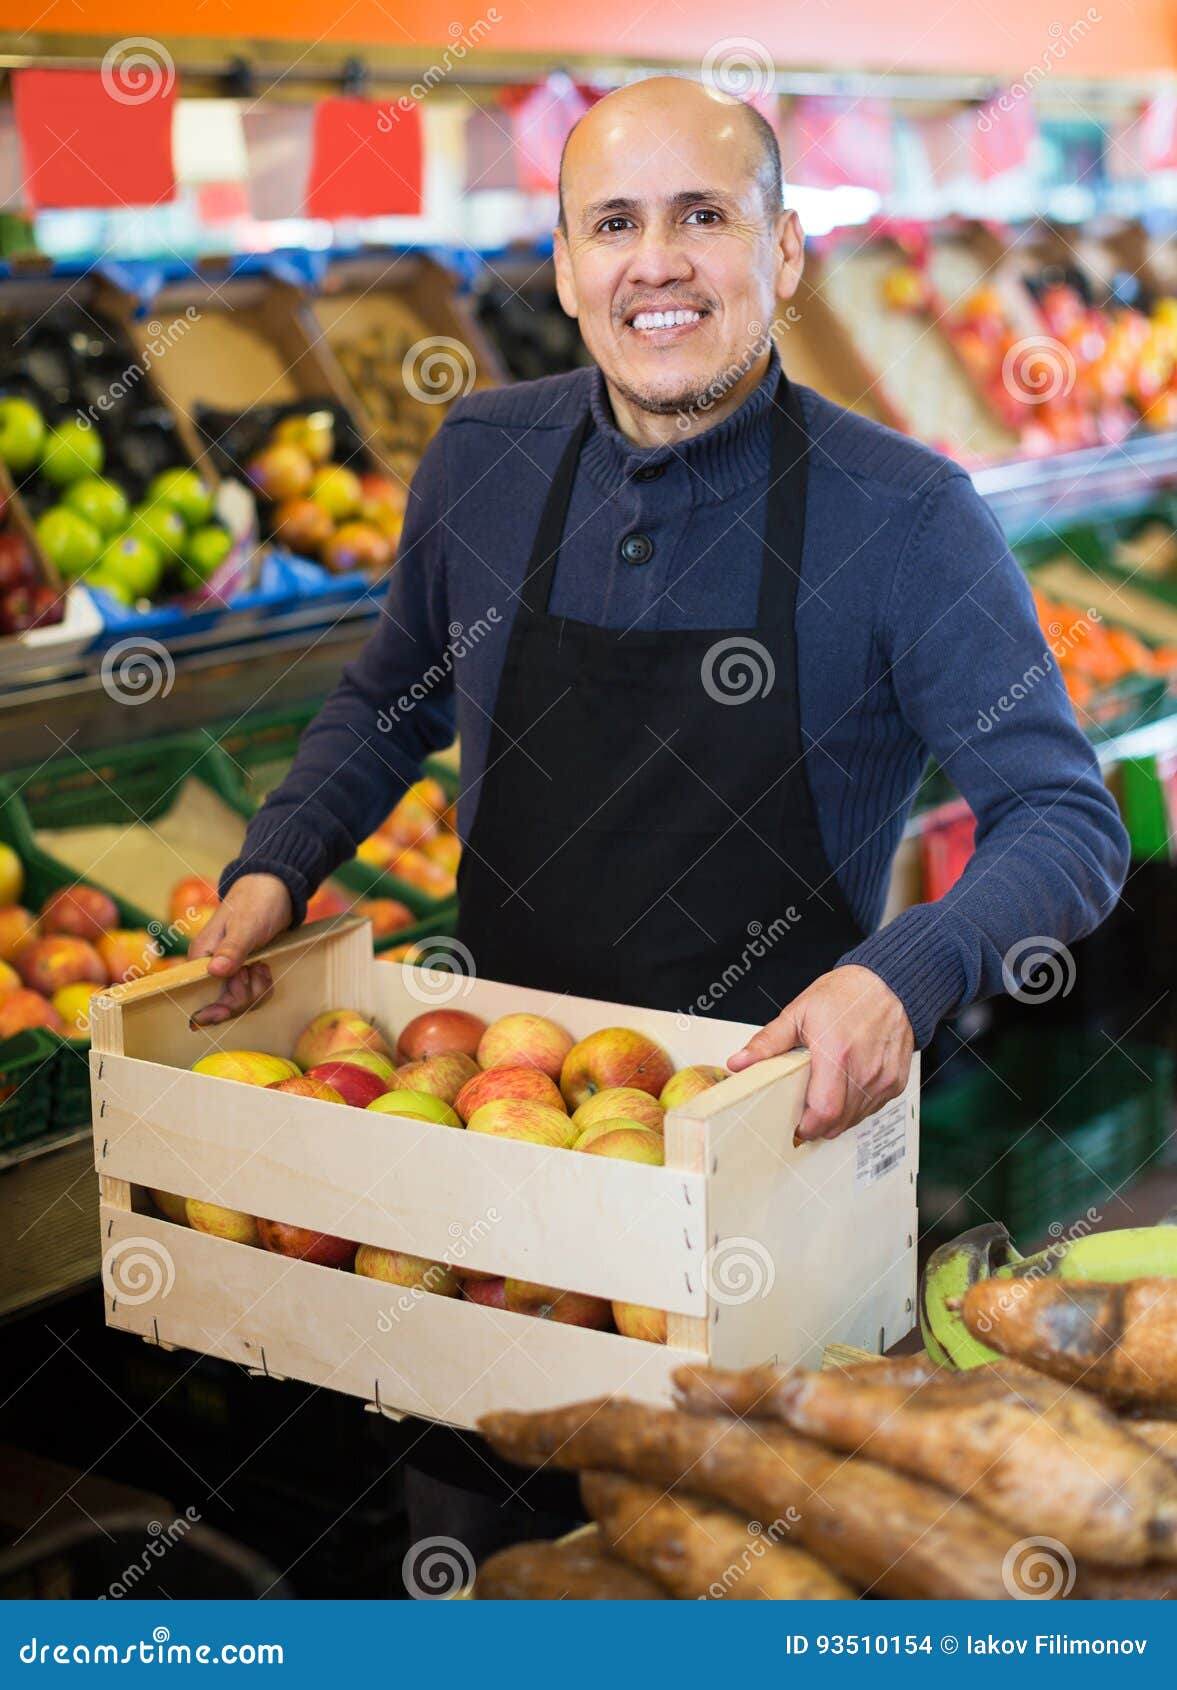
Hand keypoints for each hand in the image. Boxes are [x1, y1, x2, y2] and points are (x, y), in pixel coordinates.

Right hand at [187, 874, 292, 1028]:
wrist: (275, 889)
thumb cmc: (257, 902)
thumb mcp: (246, 925)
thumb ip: (232, 949)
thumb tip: (213, 972)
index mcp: (201, 956)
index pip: (202, 993)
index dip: (218, 1004)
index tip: (228, 1008)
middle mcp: (210, 966)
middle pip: (224, 1002)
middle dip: (245, 993)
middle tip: (256, 968)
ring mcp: (229, 970)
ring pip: (241, 1000)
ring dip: (256, 987)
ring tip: (262, 964)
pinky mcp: (244, 971)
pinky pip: (252, 993)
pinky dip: (262, 984)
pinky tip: (265, 968)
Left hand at [727, 965, 913, 1141]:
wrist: (889, 985)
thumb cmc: (846, 995)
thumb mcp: (799, 1012)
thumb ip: (768, 1042)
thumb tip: (739, 1062)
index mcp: (837, 1053)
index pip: (824, 1110)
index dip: (807, 1126)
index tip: (795, 1125)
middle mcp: (864, 1070)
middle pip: (838, 1122)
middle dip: (818, 1126)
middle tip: (804, 1114)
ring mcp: (883, 1079)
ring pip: (855, 1120)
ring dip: (836, 1118)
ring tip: (824, 1097)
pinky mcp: (895, 1082)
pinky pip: (871, 1109)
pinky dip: (855, 1108)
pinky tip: (845, 1088)